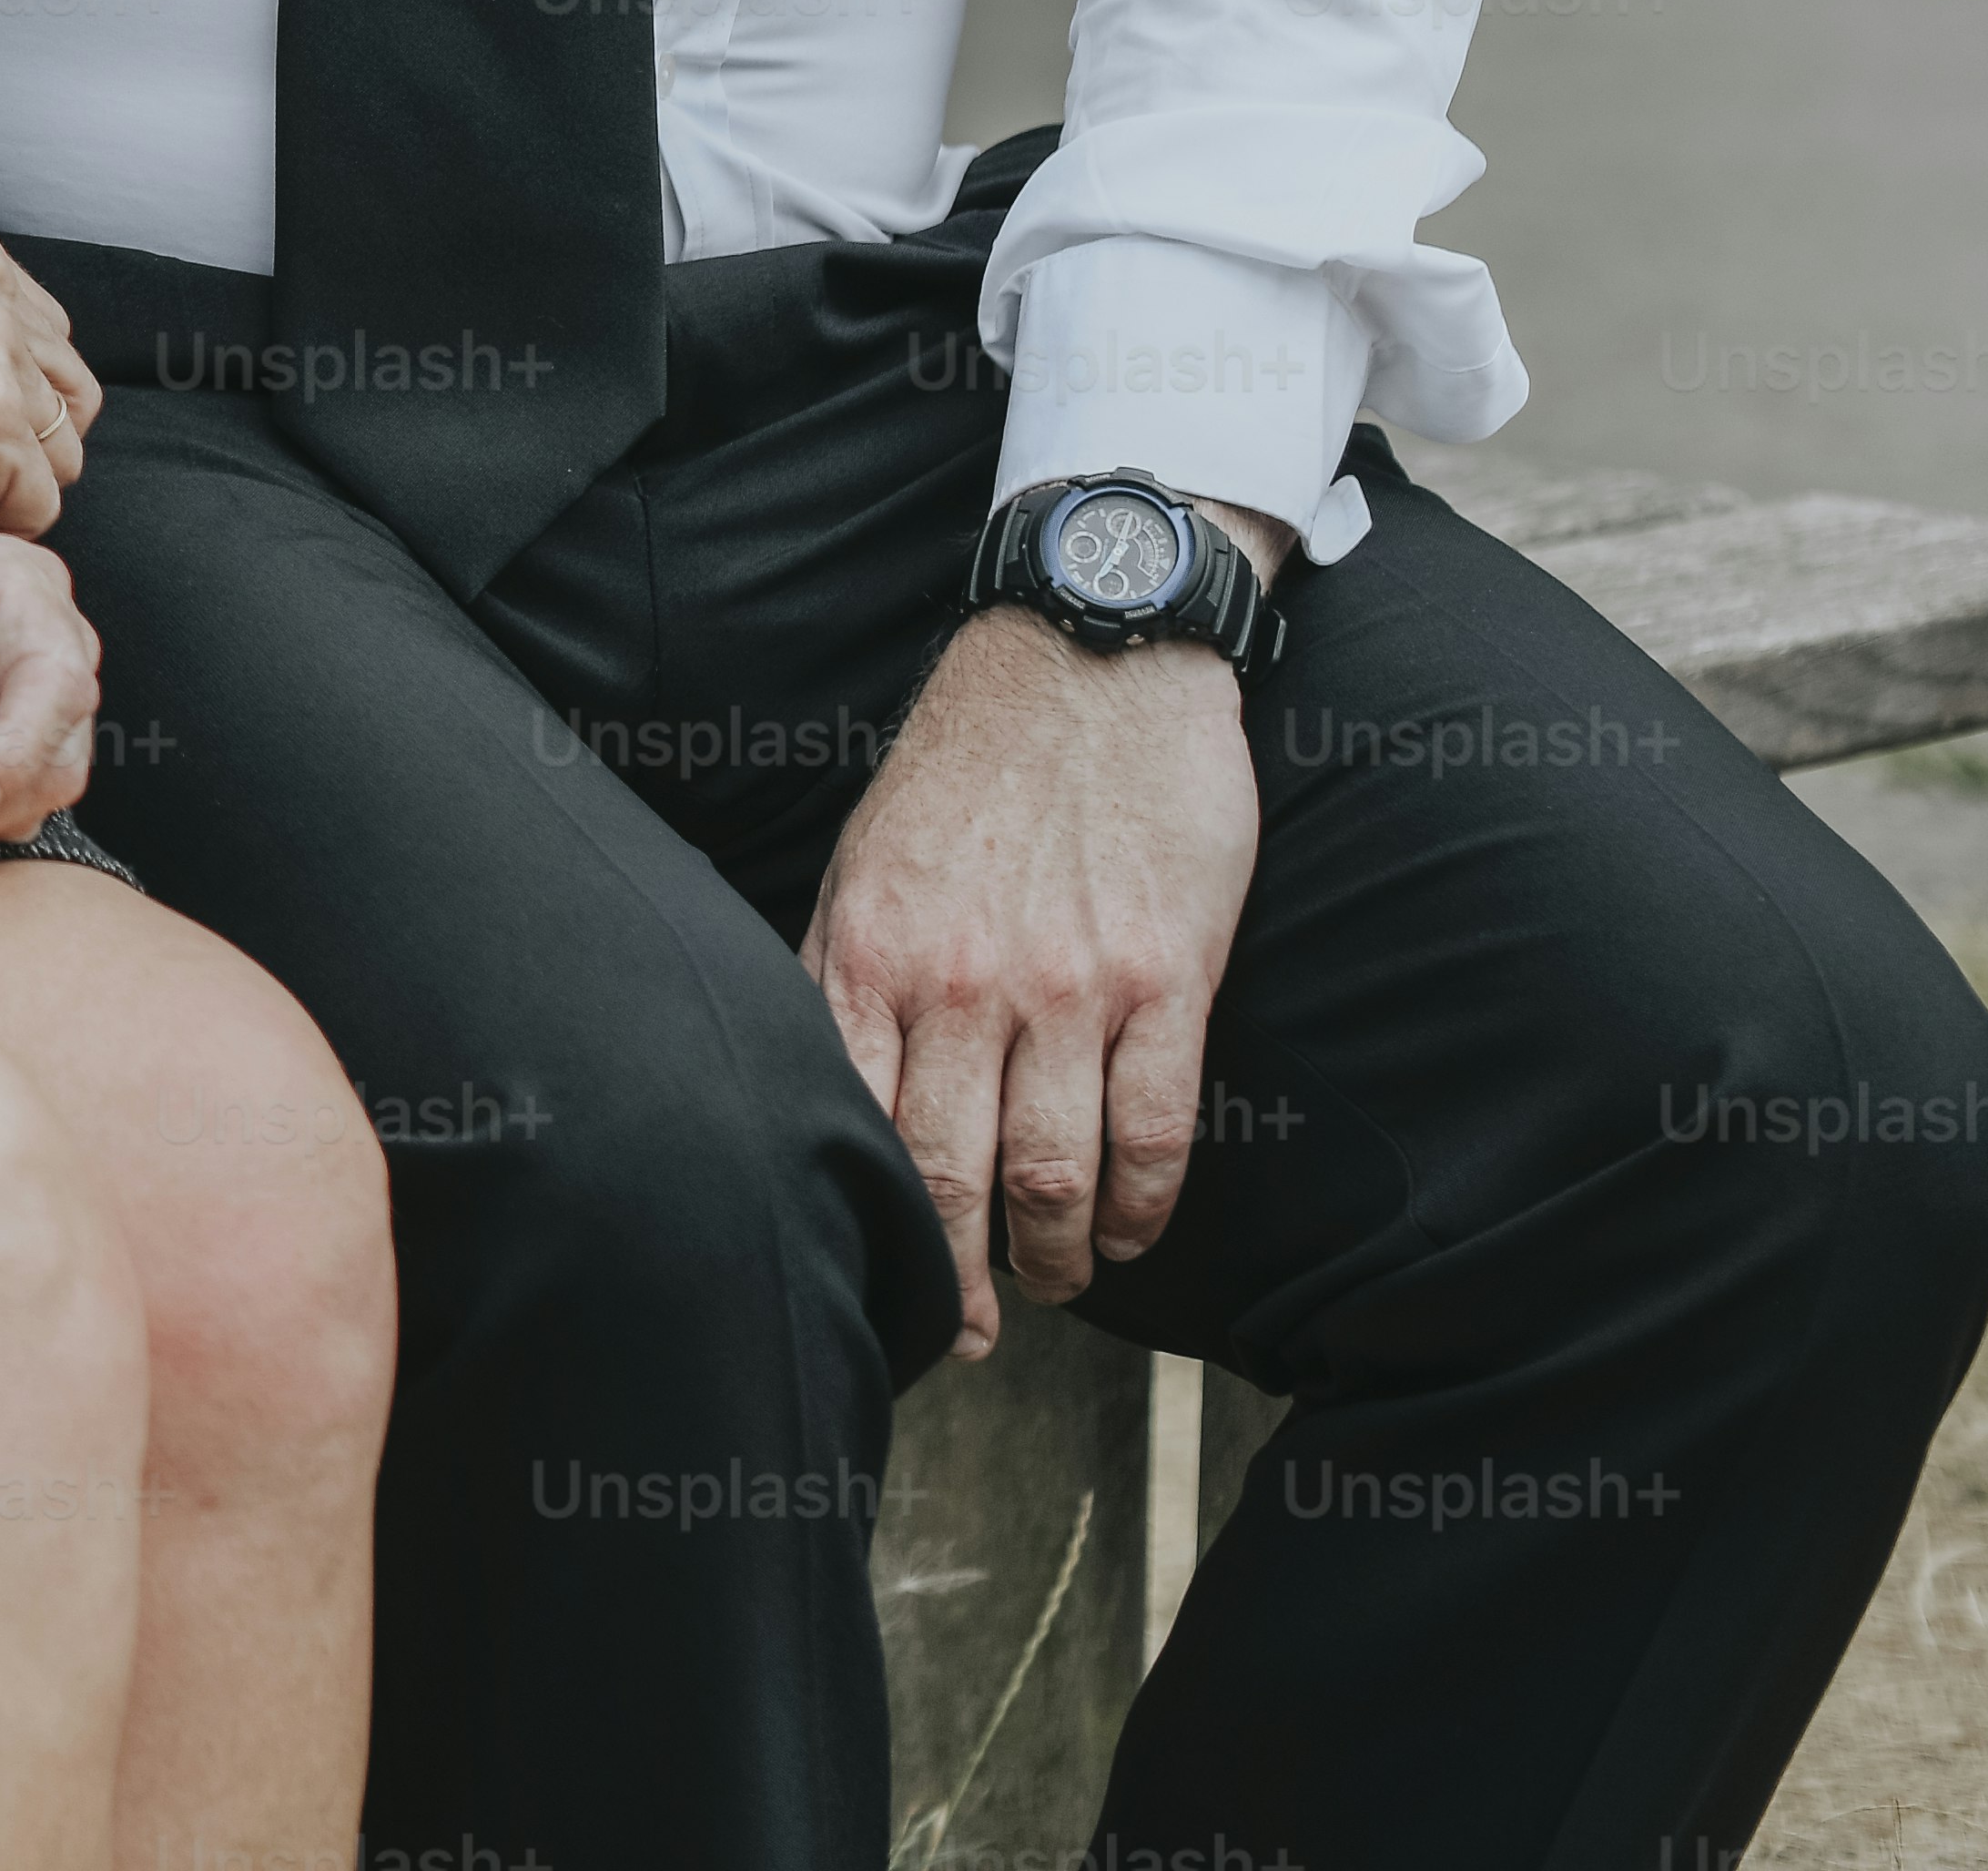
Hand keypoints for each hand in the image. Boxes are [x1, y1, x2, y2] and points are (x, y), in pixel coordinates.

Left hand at [801, 595, 1273, 1357]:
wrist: (1088, 657)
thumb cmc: (967, 768)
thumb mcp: (863, 862)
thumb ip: (841, 977)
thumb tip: (819, 1092)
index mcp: (870, 953)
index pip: (860, 1132)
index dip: (879, 1235)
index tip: (890, 1294)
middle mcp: (961, 980)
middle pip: (952, 1178)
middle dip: (965, 1281)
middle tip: (978, 1331)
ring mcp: (1069, 983)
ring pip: (1055, 1173)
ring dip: (1060, 1256)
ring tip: (1062, 1277)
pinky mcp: (1168, 976)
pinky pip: (1155, 1129)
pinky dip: (1145, 1206)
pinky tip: (1135, 1230)